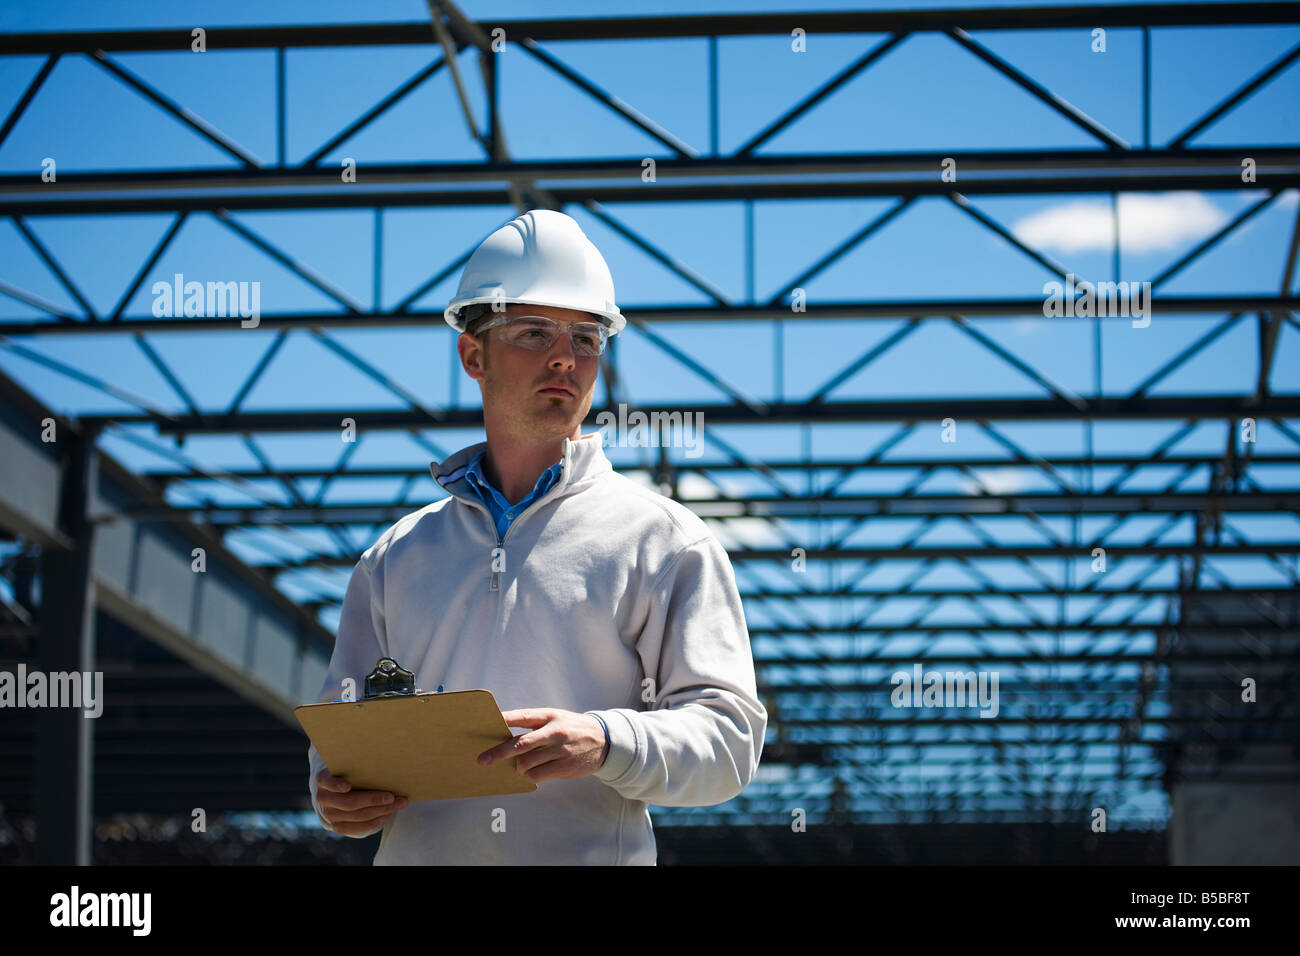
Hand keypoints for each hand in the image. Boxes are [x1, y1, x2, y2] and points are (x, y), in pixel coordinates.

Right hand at [315, 769, 407, 834]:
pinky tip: (389, 813)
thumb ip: (359, 765)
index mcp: (323, 780)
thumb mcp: (349, 766)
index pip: (327, 782)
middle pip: (349, 802)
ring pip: (358, 816)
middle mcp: (323, 798)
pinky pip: (359, 827)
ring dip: (382, 811)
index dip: (336, 785)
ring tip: (399, 804)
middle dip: (374, 799)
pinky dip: (377, 820)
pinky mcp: (338, 826)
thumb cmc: (350, 773)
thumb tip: (385, 762)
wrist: (338, 791)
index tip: (347, 785)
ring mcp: (329, 814)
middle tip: (392, 796)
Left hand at [477, 708, 609, 783]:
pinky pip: (538, 775)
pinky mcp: (565, 766)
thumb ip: (534, 725)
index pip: (522, 716)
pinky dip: (529, 776)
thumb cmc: (572, 728)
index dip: (503, 719)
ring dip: (518, 768)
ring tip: (519, 767)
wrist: (604, 740)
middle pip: (520, 743)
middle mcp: (554, 732)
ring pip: (527, 763)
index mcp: (549, 716)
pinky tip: (531, 774)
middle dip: (499, 753)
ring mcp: (560, 750)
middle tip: (483, 760)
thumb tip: (506, 737)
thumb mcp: (556, 718)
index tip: (485, 722)